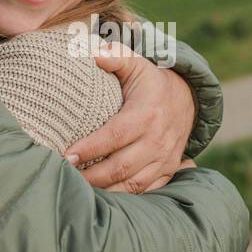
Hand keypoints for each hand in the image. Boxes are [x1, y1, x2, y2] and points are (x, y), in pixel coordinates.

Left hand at [64, 41, 196, 192]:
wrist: (187, 100)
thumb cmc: (151, 82)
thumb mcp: (137, 64)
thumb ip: (115, 56)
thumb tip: (93, 52)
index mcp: (146, 115)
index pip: (114, 136)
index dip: (90, 148)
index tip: (65, 156)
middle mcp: (157, 141)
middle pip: (119, 167)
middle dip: (90, 176)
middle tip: (63, 177)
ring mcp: (163, 159)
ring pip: (131, 185)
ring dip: (104, 191)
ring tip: (77, 191)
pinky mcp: (166, 171)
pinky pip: (145, 192)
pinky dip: (123, 198)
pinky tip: (101, 199)